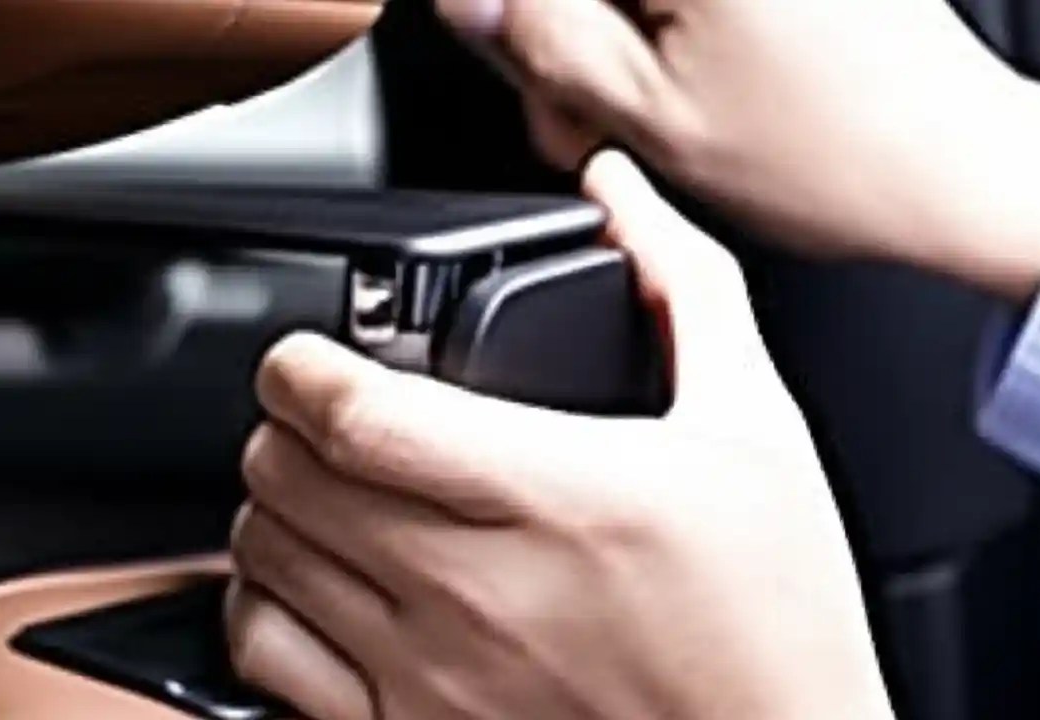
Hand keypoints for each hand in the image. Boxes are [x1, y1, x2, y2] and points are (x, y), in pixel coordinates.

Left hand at [224, 150, 893, 719]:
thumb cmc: (773, 622)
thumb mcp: (756, 431)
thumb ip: (684, 289)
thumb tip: (623, 191)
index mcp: (558, 497)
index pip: (358, 413)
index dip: (298, 365)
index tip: (305, 353)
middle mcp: (477, 593)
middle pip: (289, 477)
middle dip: (285, 426)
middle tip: (323, 415)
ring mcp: (432, 676)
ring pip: (265, 563)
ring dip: (274, 509)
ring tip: (323, 491)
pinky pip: (269, 662)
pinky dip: (266, 608)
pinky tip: (316, 588)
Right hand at [435, 0, 1039, 301]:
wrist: (950, 169)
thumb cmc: (827, 155)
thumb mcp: (645, 112)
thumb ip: (541, 41)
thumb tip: (467, 3)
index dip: (503, 23)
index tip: (507, 63)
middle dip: (558, 36)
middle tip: (574, 114)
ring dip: (606, 41)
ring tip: (639, 113)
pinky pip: (673, 2)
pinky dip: (658, 32)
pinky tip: (680, 85)